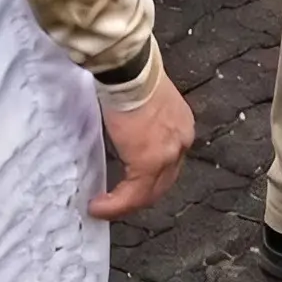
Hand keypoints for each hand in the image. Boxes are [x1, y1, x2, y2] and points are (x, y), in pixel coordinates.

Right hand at [92, 70, 194, 219]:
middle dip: (137, 198)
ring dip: (124, 206)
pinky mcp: (149, 161)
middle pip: (162, 183)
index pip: (168, 165)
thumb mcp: (147, 108)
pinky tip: (99, 206)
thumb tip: (128, 140)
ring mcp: (168, 154)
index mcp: (181, 128)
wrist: (131, 72)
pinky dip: (115, 205)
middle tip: (114, 205)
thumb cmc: (133, 81)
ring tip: (103, 209)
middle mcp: (181, 143)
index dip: (147, 181)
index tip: (125, 188)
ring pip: (149, 193)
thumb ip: (144, 128)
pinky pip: (133, 194)